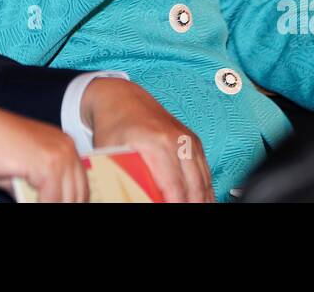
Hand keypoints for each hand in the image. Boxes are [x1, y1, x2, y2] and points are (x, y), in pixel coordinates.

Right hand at [0, 103, 88, 201]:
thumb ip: (42, 186)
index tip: (67, 206)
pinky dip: (43, 205)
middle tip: (48, 205)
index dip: (74, 201)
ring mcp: (60, 155)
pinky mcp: (49, 165)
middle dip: (65, 204)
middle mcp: (67, 147)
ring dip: (54, 205)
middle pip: (79, 193)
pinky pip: (52, 200)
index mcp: (64, 146)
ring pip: (67, 199)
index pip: (81, 185)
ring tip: (38, 203)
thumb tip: (49, 201)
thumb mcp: (25, 169)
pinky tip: (29, 202)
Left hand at [81, 78, 213, 202]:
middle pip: (193, 186)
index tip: (172, 212)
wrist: (122, 99)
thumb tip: (121, 194)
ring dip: (200, 199)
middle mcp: (176, 140)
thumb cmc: (113, 127)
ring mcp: (187, 139)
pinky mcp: (193, 140)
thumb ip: (120, 179)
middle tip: (185, 215)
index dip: (175, 205)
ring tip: (194, 210)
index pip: (174, 187)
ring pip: (203, 180)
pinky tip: (200, 200)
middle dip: (190, 204)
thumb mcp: (108, 155)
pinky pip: (205, 170)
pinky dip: (205, 188)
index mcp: (156, 144)